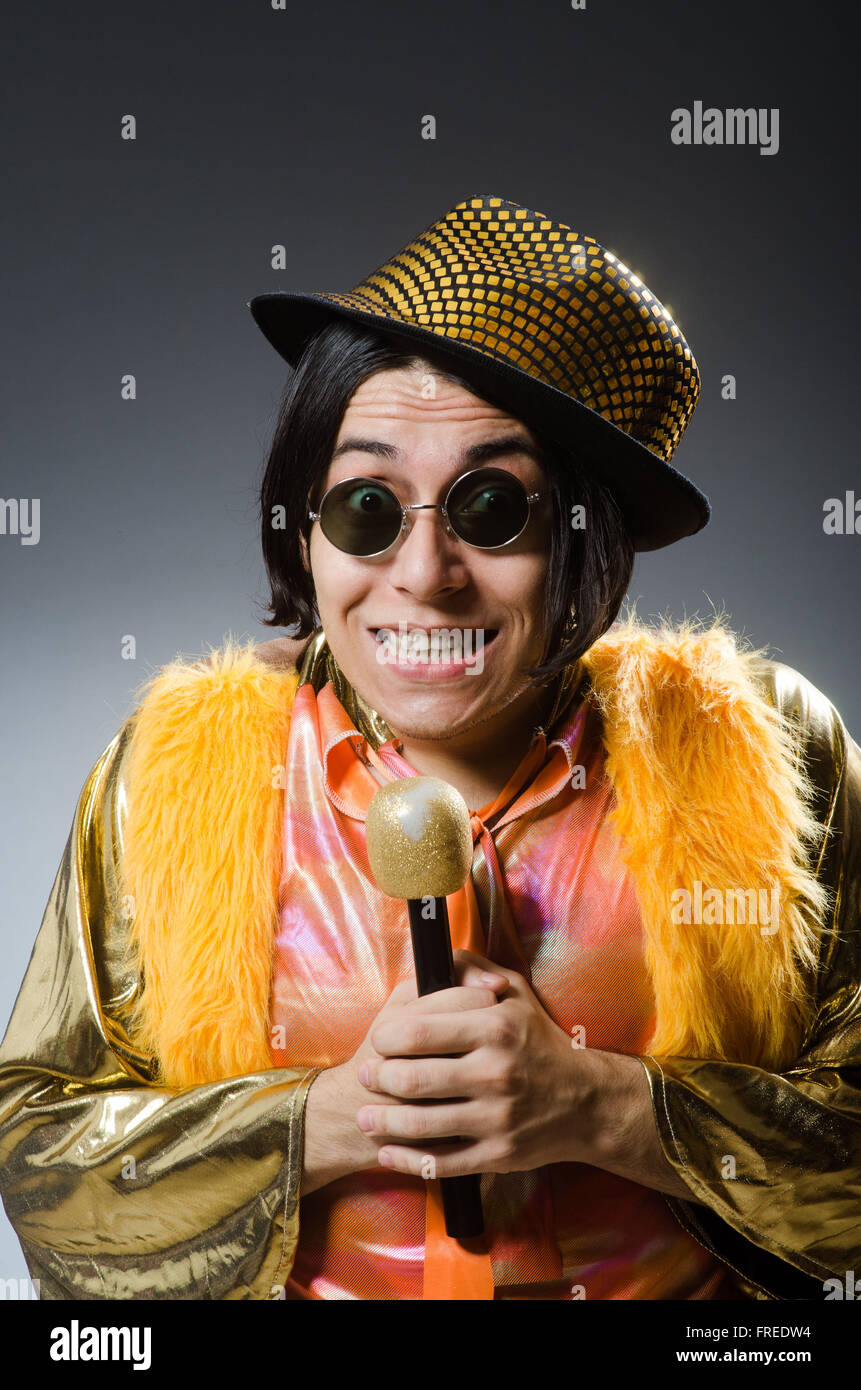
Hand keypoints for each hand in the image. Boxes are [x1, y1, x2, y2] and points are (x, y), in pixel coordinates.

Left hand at [356, 948, 606, 1178]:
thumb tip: (432, 960)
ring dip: (382, 1122)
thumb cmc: (540, 1040)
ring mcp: (497, 1117)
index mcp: (494, 1028)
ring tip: (366, 1116)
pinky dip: (406, 1159)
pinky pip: (440, 1162)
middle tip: (365, 1077)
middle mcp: (495, 1072)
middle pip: (412, 1079)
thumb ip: (471, 969)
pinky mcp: (498, 1154)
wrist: (588, 1101)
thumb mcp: (515, 991)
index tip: (377, 1041)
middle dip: (378, 1079)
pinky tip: (387, 1150)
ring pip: (420, 1124)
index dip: (385, 1039)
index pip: (418, 1032)